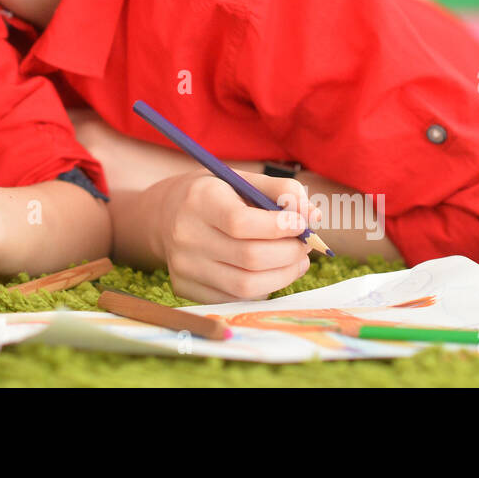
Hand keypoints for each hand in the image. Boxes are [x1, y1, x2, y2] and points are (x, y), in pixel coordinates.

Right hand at [154, 169, 322, 303]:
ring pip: (246, 286)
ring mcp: (183, 267)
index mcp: (199, 200)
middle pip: (250, 258)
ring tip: (295, 260)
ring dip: (283, 275)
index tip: (302, 224)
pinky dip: (262, 288)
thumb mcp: (242, 179)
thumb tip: (313, 218)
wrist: (164, 215)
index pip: (241, 223)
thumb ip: (282, 192)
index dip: (280, 227)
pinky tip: (269, 272)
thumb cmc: (214, 194)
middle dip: (289, 253)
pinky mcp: (185, 288)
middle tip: (304, 244)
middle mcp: (186, 235)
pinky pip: (235, 299)